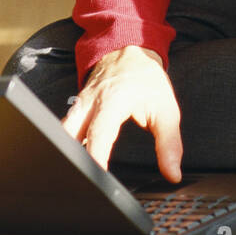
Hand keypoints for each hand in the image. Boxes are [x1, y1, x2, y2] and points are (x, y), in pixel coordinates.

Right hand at [61, 44, 182, 181]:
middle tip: (80, 185)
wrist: (129, 49)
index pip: (99, 134)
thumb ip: (169, 144)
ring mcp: (79, 104)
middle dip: (71, 160)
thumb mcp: (166, 110)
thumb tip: (173, 174)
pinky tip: (74, 164)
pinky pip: (66, 130)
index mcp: (113, 100)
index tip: (96, 179)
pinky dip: (68, 146)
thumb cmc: (147, 79)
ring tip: (74, 178)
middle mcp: (90, 102)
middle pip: (70, 135)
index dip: (96, 158)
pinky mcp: (75, 108)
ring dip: (66, 153)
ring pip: (62, 133)